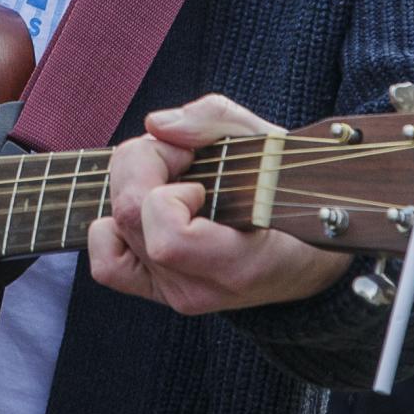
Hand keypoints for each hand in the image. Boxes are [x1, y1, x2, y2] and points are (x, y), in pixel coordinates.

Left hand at [87, 95, 350, 315]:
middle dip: (145, 161)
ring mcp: (172, 293)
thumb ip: (214, 121)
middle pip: (128, 215)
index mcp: (237, 265)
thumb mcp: (268, 142)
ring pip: (111, 229)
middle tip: (181, 151)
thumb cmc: (291, 191)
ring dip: (130, 183)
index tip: (197, 167)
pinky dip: (110, 226)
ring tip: (168, 174)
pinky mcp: (155, 290)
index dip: (168, 192)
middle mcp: (197, 287)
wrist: (307, 256)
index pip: (167, 239)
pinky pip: (106, 264)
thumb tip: (157, 125)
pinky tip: (145, 206)